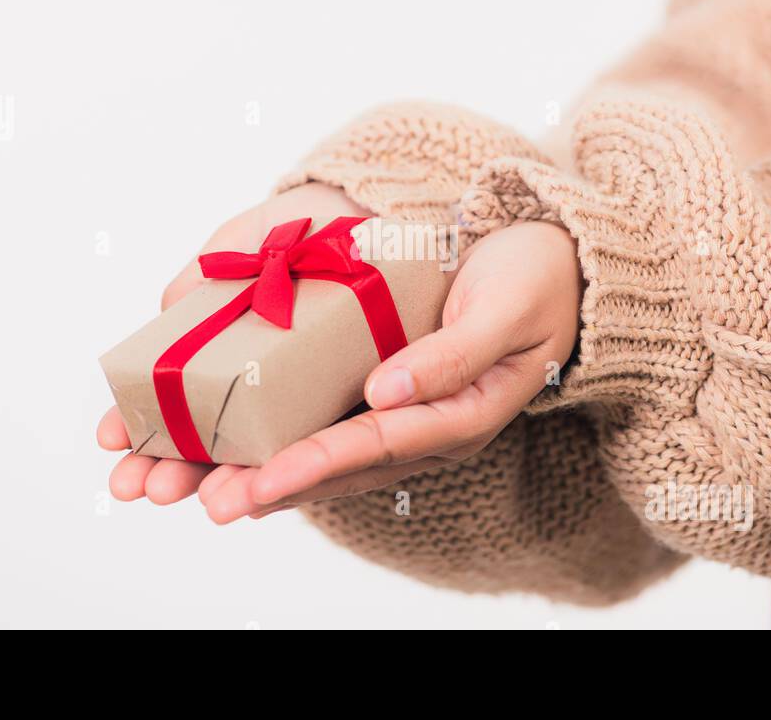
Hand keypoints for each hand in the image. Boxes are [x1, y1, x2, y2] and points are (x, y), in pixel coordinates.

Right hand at [95, 183, 369, 503]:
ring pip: (266, 463)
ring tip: (192, 500)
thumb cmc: (318, 224)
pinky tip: (258, 499)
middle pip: (212, 446)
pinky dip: (294, 481)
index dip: (140, 423)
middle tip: (136, 488)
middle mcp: (273, 393)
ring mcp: (318, 410)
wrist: (396, 214)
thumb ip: (215, 267)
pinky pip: (331, 459)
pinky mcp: (370, 417)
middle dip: (171, 471)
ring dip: (226, 486)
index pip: (179, 402)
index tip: (108, 439)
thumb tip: (172, 307)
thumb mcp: (257, 236)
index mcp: (234, 354)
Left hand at [194, 220, 581, 522]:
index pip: (377, 446)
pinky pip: (334, 431)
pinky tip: (241, 453)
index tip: (261, 478)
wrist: (563, 269)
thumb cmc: (535, 282)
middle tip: (211, 503)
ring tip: (207, 492)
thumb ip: (451, 356)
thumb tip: (386, 392)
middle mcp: (430, 432)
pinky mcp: (393, 400)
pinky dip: (286, 445)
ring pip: (331, 461)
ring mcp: (410, 420)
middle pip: (342, 469)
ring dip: (270, 477)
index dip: (315, 464)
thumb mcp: (504, 311)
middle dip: (274, 487)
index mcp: (461, 418)